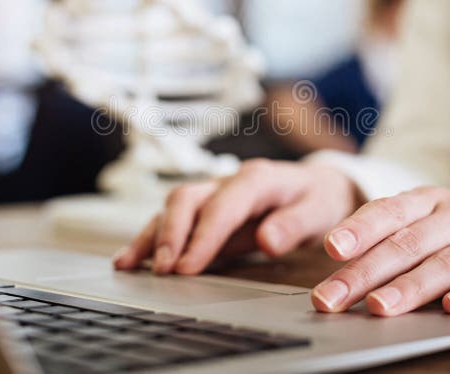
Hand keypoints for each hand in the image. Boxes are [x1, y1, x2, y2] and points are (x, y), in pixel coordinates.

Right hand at [113, 159, 360, 274]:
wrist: (318, 188)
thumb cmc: (319, 200)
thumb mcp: (319, 212)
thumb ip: (294, 225)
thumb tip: (267, 240)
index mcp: (258, 179)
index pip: (223, 205)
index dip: (202, 236)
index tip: (186, 266)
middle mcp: (229, 181)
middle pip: (187, 199)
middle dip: (170, 234)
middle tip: (163, 270)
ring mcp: (214, 194)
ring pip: (172, 207)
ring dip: (151, 237)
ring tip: (130, 266)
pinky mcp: (205, 211)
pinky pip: (171, 220)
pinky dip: (149, 239)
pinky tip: (130, 259)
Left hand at [312, 187, 449, 315]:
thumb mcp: (440, 216)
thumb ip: (398, 234)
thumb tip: (343, 266)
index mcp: (433, 199)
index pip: (389, 211)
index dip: (358, 230)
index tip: (330, 249)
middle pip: (408, 243)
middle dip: (365, 273)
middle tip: (332, 298)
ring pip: (446, 263)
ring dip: (410, 288)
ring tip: (379, 307)